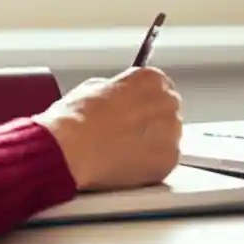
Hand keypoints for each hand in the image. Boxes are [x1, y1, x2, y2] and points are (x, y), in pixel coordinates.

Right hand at [33, 67, 182, 190]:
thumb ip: (118, 89)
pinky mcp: (169, 159)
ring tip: (124, 151)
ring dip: (153, 143)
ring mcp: (172, 131)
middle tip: (128, 133)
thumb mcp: (94, 87)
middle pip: (167, 111)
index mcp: (151, 79)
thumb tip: (120, 96)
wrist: (71, 150)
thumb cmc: (75, 119)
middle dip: (152, 122)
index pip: (160, 87)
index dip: (145, 100)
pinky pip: (165, 161)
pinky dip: (151, 164)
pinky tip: (129, 164)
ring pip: (168, 137)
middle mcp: (167, 101)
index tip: (136, 110)